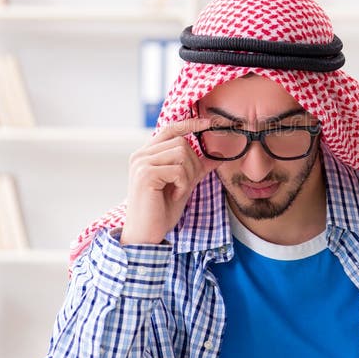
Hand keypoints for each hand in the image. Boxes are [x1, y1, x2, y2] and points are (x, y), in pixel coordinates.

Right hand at [120, 117, 218, 245]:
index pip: (170, 129)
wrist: (146, 234)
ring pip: (182, 153)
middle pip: (181, 142)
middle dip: (193, 164)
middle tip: (186, 184)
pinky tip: (174, 195)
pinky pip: (178, 169)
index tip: (210, 123)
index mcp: (146, 154)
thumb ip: (196, 167)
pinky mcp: (145, 174)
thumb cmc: (162, 211)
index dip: (190, 123)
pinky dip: (183, 184)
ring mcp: (141, 163)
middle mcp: (140, 155)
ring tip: (178, 190)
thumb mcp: (183, 184)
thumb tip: (218, 154)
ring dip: (188, 175)